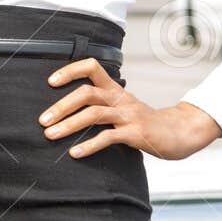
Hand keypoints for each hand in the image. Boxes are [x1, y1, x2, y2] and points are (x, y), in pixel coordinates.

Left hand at [38, 57, 221, 160]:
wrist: (179, 133)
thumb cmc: (144, 121)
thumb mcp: (123, 106)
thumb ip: (102, 104)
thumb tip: (67, 109)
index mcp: (116, 89)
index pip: (92, 67)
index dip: (70, 70)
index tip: (50, 82)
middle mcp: (121, 98)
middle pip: (87, 93)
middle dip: (61, 105)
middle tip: (42, 120)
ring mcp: (129, 115)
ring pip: (94, 114)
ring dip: (68, 125)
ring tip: (50, 135)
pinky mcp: (136, 134)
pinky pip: (108, 138)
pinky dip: (88, 145)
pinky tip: (74, 153)